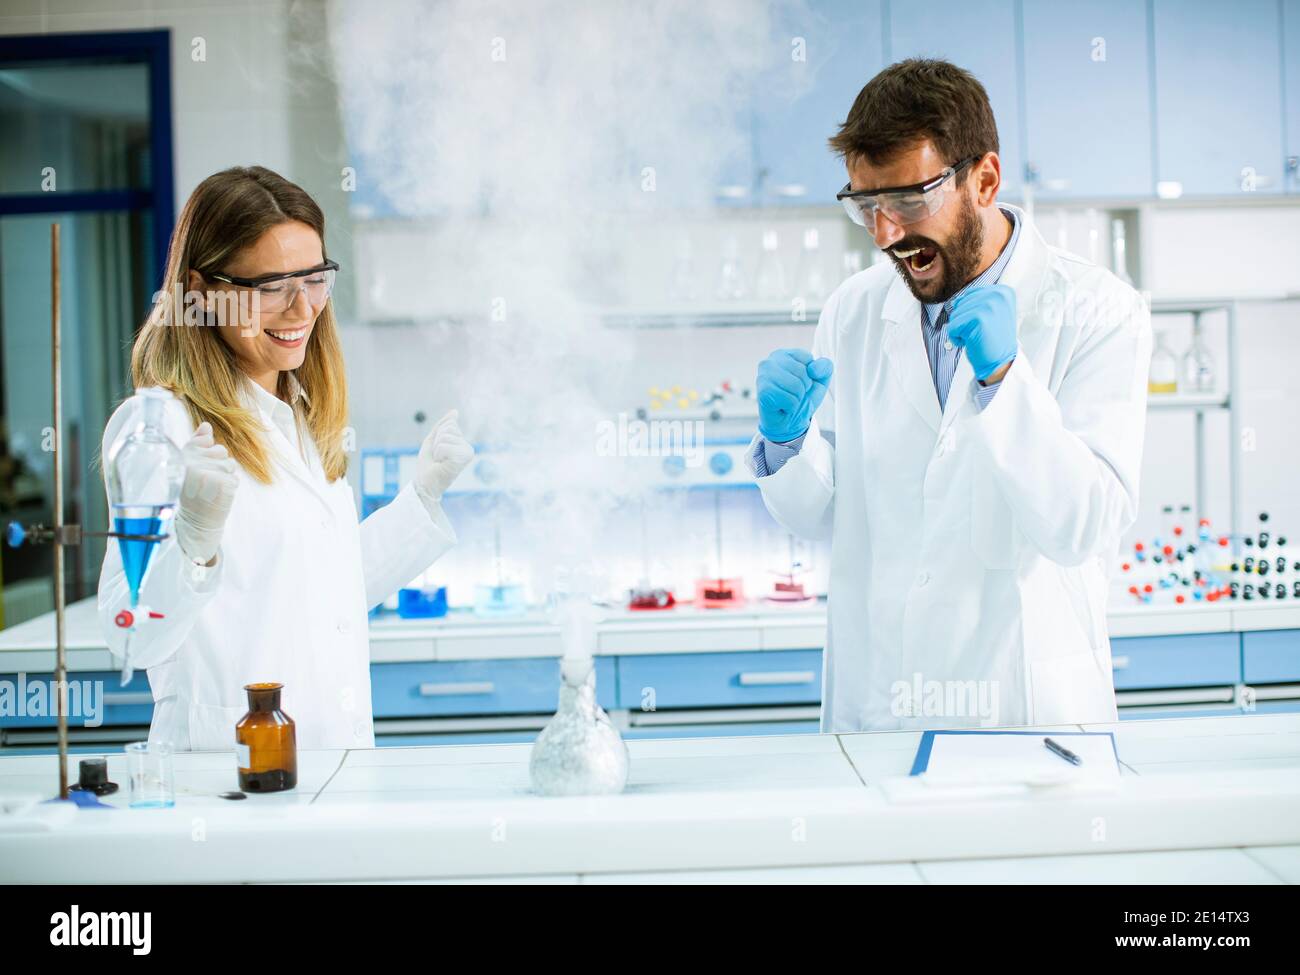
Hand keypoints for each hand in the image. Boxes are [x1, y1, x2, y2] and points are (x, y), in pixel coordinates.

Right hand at [174, 422, 238, 564]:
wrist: (195, 522)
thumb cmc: (191, 492)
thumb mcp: (188, 466)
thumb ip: (197, 445)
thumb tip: (206, 426)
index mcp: (182, 459)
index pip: (203, 441)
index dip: (206, 452)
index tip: (200, 467)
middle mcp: (193, 465)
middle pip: (220, 450)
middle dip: (217, 463)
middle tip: (205, 480)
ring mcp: (209, 475)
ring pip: (229, 464)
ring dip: (225, 475)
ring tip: (211, 488)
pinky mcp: (223, 485)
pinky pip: (234, 477)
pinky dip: (230, 486)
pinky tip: (218, 494)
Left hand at [416, 409, 473, 500]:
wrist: (425, 484)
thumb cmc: (429, 464)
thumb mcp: (433, 440)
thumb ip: (443, 426)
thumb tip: (455, 411)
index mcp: (463, 443)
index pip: (450, 424)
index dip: (438, 436)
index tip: (438, 452)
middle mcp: (468, 448)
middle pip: (449, 428)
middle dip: (437, 441)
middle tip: (438, 457)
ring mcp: (467, 454)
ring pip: (445, 437)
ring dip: (436, 449)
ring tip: (439, 462)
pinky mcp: (463, 460)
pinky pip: (444, 446)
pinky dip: (438, 454)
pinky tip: (442, 464)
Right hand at [756, 349, 833, 442]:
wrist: (790, 422)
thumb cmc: (803, 398)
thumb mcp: (820, 380)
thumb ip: (825, 366)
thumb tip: (813, 369)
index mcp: (783, 354)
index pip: (807, 358)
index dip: (811, 375)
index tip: (801, 383)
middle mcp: (769, 362)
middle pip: (802, 372)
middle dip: (804, 388)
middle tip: (794, 394)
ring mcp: (763, 376)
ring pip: (796, 386)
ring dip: (797, 398)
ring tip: (788, 400)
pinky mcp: (762, 393)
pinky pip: (789, 400)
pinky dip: (791, 407)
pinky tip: (782, 407)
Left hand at [947, 284, 1017, 381]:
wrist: (1000, 363)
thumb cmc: (992, 339)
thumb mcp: (989, 314)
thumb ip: (975, 302)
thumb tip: (954, 301)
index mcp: (1002, 291)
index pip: (969, 295)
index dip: (970, 313)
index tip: (986, 324)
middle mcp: (997, 295)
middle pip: (960, 303)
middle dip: (964, 321)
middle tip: (981, 332)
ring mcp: (988, 305)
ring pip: (954, 315)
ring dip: (961, 330)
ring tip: (978, 336)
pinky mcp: (978, 319)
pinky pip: (952, 327)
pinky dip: (957, 338)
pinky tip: (972, 342)